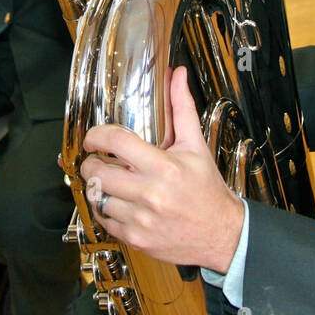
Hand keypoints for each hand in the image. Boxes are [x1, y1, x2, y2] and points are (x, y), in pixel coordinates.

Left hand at [78, 66, 244, 273]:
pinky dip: (105, 209)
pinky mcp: (135, 238)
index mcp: (164, 167)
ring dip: (98, 187)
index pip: (115, 142)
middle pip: (97, 171)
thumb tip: (177, 76)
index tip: (94, 137)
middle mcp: (150, 194)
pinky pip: (104, 220)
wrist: (222, 235)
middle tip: (98, 160)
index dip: (96, 135)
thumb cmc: (207, 191)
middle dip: (92, 163)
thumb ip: (181, 108)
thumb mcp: (196, 146)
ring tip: (109, 182)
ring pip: (97, 196)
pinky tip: (118, 202)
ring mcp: (141, 219)